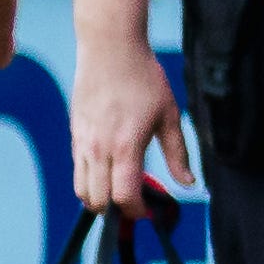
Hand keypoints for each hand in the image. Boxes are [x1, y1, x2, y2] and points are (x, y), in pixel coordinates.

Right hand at [69, 42, 188, 215]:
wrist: (110, 50)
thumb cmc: (144, 80)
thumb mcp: (170, 117)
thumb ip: (178, 154)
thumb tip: (189, 183)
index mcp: (125, 147)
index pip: (123, 196)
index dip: (136, 211)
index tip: (149, 212)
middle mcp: (97, 148)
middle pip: (97, 200)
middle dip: (116, 210)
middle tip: (136, 206)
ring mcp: (82, 142)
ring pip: (81, 188)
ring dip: (99, 198)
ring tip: (121, 193)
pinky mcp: (74, 134)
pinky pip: (77, 169)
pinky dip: (90, 180)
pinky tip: (110, 172)